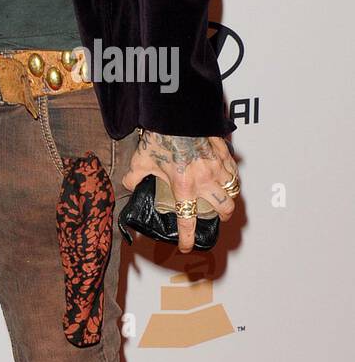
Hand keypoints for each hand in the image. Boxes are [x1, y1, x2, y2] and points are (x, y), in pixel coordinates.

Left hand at [122, 130, 239, 253]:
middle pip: (224, 209)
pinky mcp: (224, 153)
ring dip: (230, 197)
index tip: (186, 246)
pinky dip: (232, 177)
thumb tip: (127, 184)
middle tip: (216, 216)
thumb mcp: (141, 160)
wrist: (176, 114)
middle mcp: (204, 181)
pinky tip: (226, 175)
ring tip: (223, 196)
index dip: (187, 239)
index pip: (187, 221)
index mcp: (183, 187)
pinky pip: (234, 171)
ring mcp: (217, 168)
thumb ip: (134, 176)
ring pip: (233, 191)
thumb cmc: (159, 137)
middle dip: (222, 217)